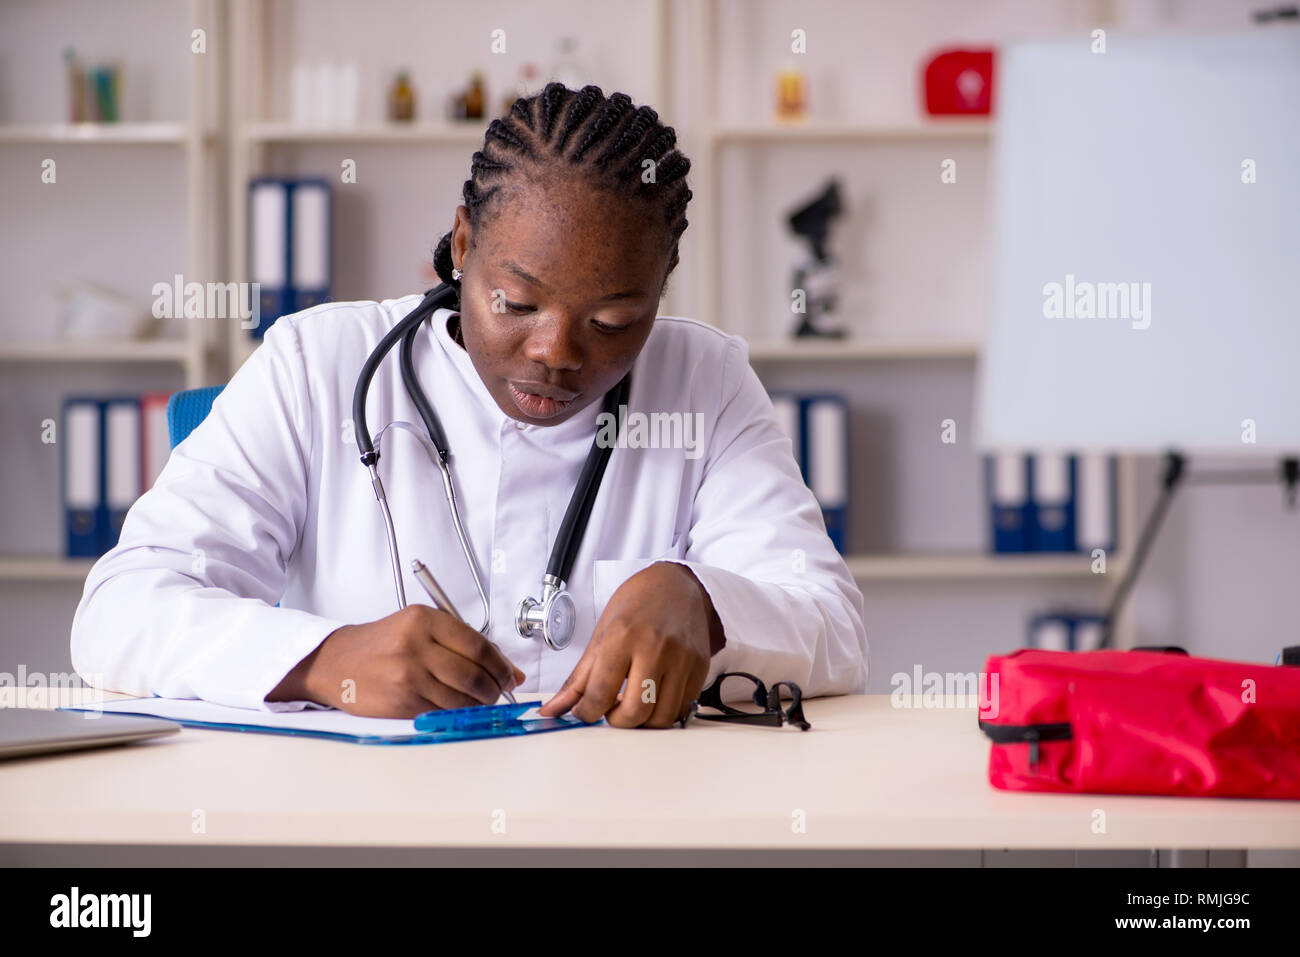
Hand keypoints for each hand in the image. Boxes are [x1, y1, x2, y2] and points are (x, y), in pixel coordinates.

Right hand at [267, 604, 524, 717]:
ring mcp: (407, 676)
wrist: (337, 662)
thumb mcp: (421, 628)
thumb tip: (511, 671)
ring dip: (478, 705)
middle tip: (499, 692)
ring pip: (460, 699)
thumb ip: (465, 644)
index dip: (501, 666)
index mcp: (424, 620)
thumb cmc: (384, 642)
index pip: (478, 646)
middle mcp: (415, 646)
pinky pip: (441, 713)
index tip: (510, 675)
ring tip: (479, 701)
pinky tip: (455, 708)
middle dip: (494, 689)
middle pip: (473, 675)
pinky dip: (456, 714)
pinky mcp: (401, 702)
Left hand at [539, 561, 723, 727]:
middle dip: (617, 721)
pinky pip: (681, 709)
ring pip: (661, 718)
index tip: (585, 711)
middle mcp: (655, 648)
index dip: (586, 712)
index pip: (600, 694)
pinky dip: (663, 712)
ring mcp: (682, 659)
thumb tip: (554, 709)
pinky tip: (652, 697)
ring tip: (631, 704)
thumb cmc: (637, 604)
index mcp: (623, 636)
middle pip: (634, 713)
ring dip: (642, 721)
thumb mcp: (601, 634)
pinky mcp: (700, 668)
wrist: (677, 584)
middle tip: (610, 710)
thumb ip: (579, 678)